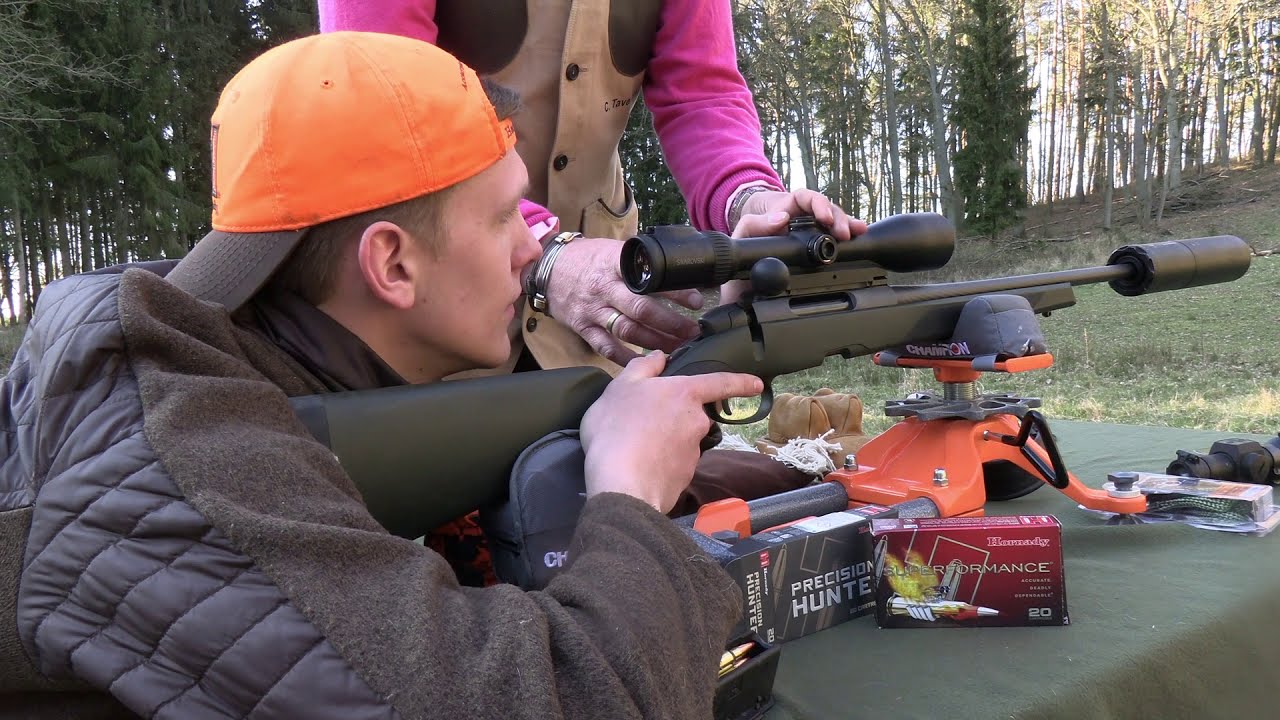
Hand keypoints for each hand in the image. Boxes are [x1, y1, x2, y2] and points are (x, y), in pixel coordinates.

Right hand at [546, 236, 702, 364]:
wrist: (547, 269)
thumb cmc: (587, 259)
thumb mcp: (613, 250)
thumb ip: (639, 262)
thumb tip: (678, 268)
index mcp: (615, 265)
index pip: (650, 279)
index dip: (676, 291)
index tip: (696, 301)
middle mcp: (604, 289)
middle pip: (642, 309)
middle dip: (671, 323)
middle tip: (692, 331)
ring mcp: (593, 310)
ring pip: (628, 330)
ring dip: (655, 341)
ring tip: (678, 347)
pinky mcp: (583, 327)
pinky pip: (606, 347)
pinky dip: (626, 357)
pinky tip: (645, 363)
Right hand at [579, 351, 763, 512]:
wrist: (622, 484)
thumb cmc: (618, 429)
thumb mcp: (621, 387)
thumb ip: (642, 368)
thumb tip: (659, 357)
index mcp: (685, 394)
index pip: (721, 383)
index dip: (740, 382)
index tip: (757, 385)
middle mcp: (697, 421)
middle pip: (693, 415)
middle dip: (675, 418)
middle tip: (644, 422)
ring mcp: (694, 451)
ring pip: (682, 440)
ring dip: (664, 441)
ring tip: (634, 445)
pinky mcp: (685, 476)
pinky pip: (674, 463)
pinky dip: (660, 462)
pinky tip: (639, 463)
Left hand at [738, 187, 867, 240]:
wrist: (752, 243)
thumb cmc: (752, 229)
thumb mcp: (748, 226)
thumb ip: (757, 223)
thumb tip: (781, 219)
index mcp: (790, 205)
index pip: (808, 198)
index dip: (819, 205)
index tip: (824, 217)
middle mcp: (807, 212)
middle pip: (827, 209)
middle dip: (838, 218)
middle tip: (843, 233)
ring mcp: (815, 225)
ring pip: (835, 220)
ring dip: (847, 225)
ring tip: (857, 231)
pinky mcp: (819, 237)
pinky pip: (835, 233)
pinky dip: (847, 233)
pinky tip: (860, 236)